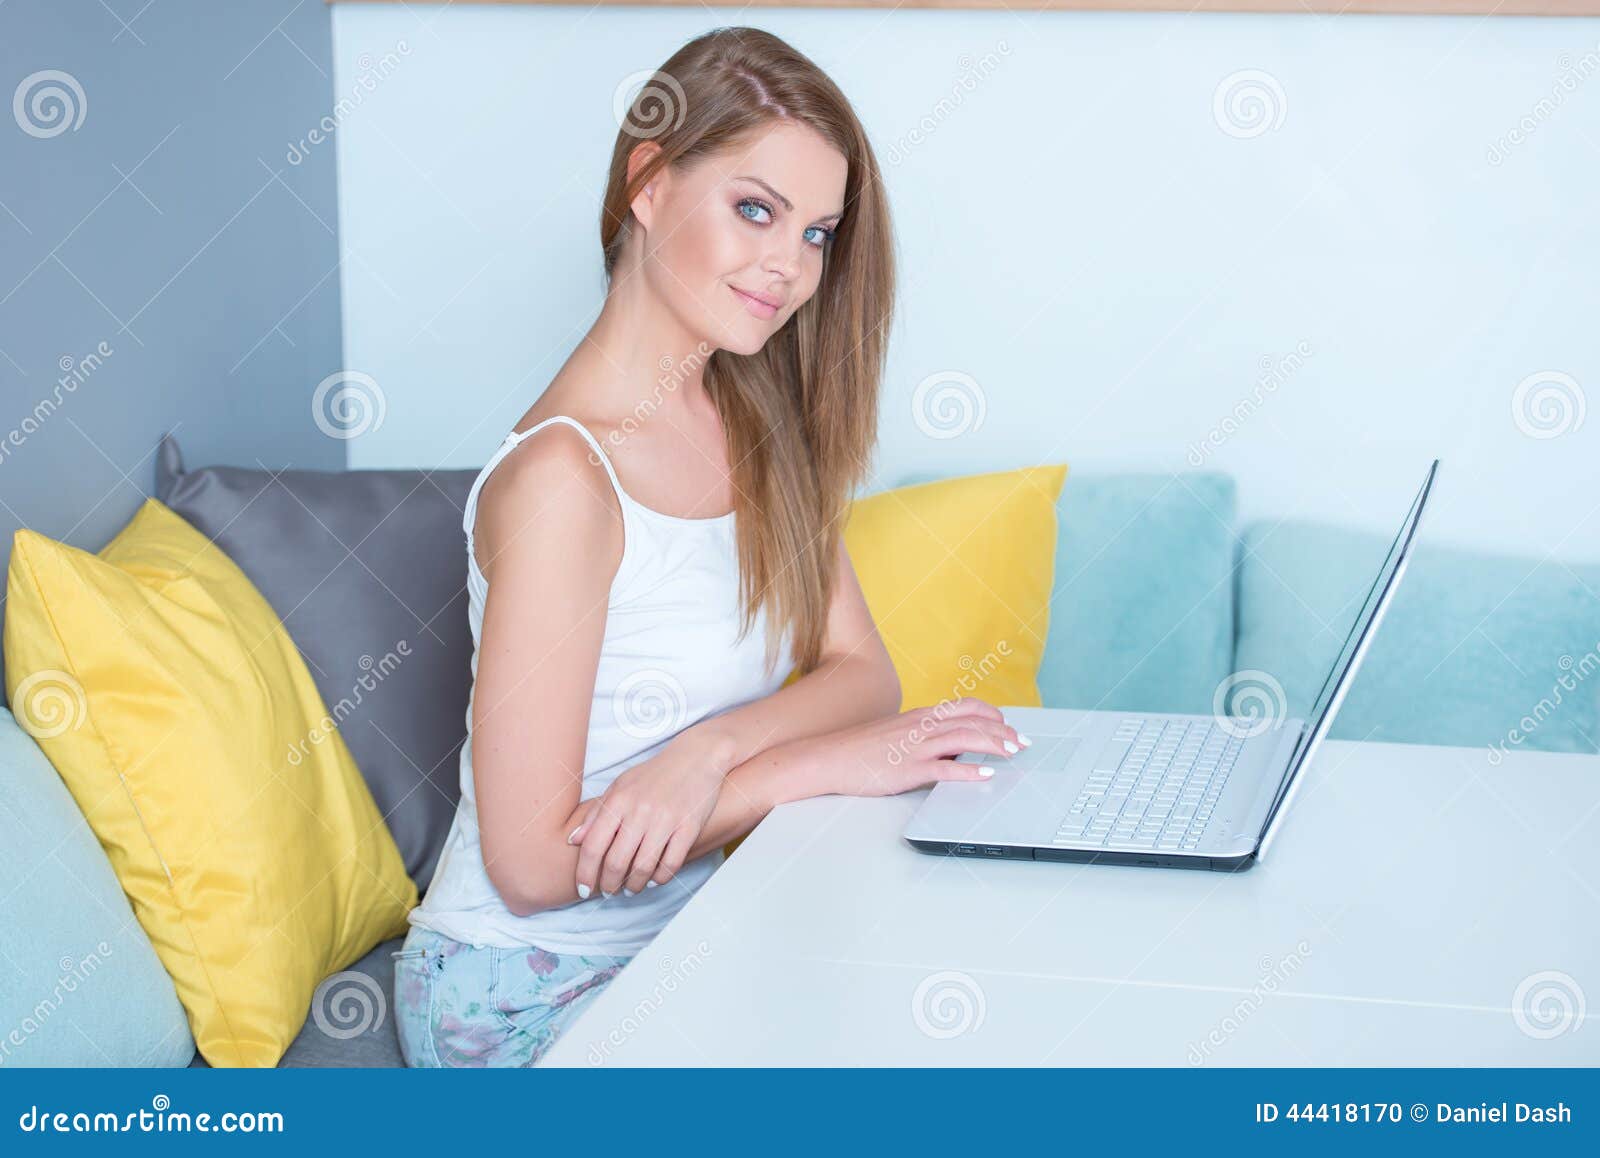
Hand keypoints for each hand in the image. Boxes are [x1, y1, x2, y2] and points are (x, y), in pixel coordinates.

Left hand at [568, 725, 731, 898]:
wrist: (696, 757)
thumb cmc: (655, 774)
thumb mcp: (620, 786)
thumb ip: (596, 813)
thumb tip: (574, 840)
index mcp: (619, 801)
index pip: (593, 846)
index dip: (584, 873)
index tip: (583, 888)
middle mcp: (640, 812)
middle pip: (616, 862)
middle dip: (608, 885)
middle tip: (608, 891)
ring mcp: (666, 820)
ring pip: (643, 868)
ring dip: (633, 886)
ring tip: (630, 889)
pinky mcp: (688, 827)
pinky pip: (671, 863)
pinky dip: (659, 878)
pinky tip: (653, 880)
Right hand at [791, 696, 1029, 796]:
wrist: (827, 758)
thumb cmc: (857, 750)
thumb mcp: (894, 734)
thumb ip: (921, 737)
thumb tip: (946, 746)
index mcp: (919, 717)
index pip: (964, 706)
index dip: (991, 714)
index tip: (1008, 725)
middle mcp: (921, 726)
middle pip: (972, 721)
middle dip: (1003, 731)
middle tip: (1022, 742)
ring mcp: (915, 746)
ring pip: (964, 738)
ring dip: (994, 745)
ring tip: (1012, 753)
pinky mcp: (908, 768)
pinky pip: (945, 767)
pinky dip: (969, 770)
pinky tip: (984, 774)